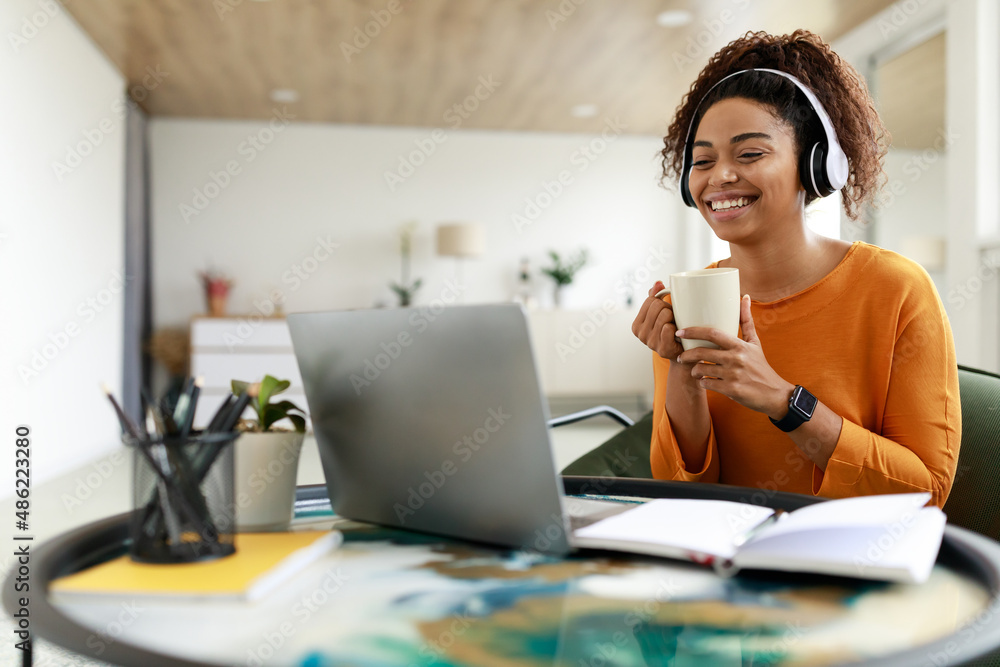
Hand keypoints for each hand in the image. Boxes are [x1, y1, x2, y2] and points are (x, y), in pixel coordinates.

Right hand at [632, 281, 682, 359]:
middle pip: (657, 305)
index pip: (650, 300)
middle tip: (673, 320)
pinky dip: (676, 329)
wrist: (683, 353)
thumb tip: (658, 283)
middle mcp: (640, 334)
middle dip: (668, 309)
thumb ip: (656, 297)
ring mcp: (650, 343)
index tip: (666, 311)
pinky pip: (668, 328)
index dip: (662, 302)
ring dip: (674, 318)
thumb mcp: (661, 313)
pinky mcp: (662, 349)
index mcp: (636, 325)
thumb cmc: (672, 331)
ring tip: (676, 327)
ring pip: (664, 315)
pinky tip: (678, 335)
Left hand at [676, 294, 794, 418]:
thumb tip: (745, 297)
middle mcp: (735, 358)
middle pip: (701, 352)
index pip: (712, 333)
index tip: (680, 332)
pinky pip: (706, 383)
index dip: (693, 331)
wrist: (773, 393)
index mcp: (739, 345)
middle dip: (686, 355)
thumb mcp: (754, 343)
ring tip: (696, 371)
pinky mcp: (731, 390)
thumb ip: (746, 321)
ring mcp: (733, 374)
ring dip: (694, 371)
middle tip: (681, 357)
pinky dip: (703, 382)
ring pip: (701, 369)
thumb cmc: (760, 366)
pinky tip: (705, 381)